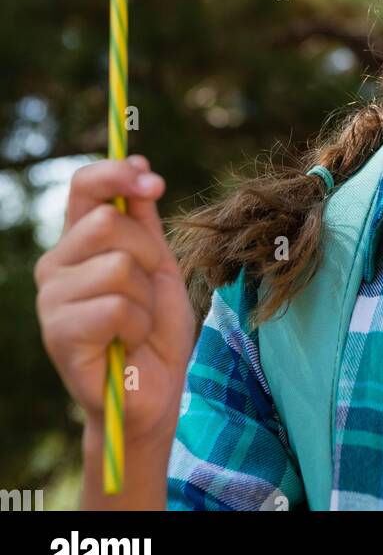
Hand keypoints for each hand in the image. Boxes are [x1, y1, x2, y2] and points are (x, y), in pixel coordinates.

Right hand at [35, 154, 195, 445]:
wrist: (152, 391)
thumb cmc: (154, 327)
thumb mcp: (157, 262)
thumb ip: (143, 219)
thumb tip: (138, 163)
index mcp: (78, 241)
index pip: (84, 186)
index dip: (116, 174)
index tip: (152, 181)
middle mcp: (56, 264)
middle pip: (107, 223)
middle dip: (146, 253)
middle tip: (146, 287)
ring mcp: (51, 299)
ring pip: (117, 266)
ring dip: (144, 297)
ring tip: (135, 322)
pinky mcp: (58, 333)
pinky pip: (116, 307)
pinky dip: (137, 325)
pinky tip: (126, 343)